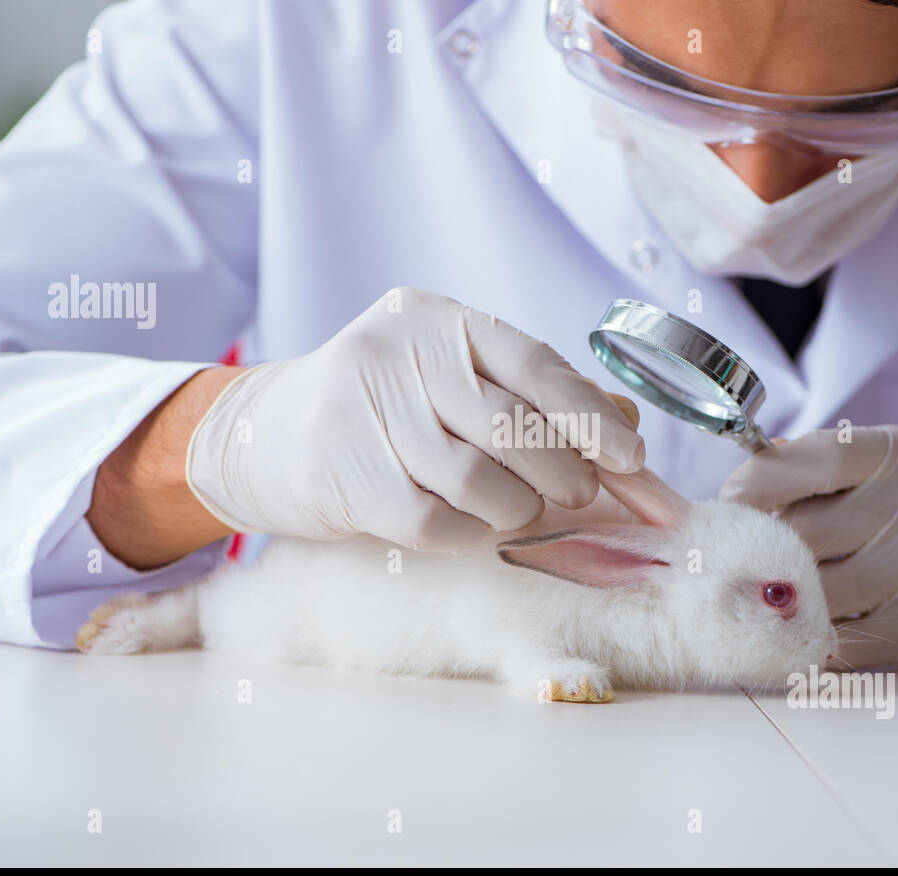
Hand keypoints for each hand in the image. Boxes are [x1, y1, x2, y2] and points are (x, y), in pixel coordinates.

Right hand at [186, 287, 644, 548]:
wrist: (262, 437)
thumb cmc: (382, 412)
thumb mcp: (453, 383)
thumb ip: (538, 397)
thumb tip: (628, 430)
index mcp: (439, 320)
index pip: (536, 365)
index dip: (592, 420)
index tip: (634, 463)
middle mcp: (399, 352)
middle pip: (514, 428)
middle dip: (564, 474)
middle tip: (579, 499)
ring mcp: (363, 410)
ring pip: (478, 482)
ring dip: (513, 510)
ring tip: (512, 511)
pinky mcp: (341, 473)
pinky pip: (433, 521)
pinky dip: (463, 533)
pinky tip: (461, 524)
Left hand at [719, 425, 897, 668]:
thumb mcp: (885, 461)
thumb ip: (813, 466)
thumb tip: (732, 495)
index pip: (812, 461)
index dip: (755, 483)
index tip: (730, 501)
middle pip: (803, 533)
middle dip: (754, 547)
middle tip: (727, 556)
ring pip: (814, 593)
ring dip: (772, 597)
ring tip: (752, 592)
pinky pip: (838, 641)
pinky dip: (801, 636)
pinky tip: (786, 627)